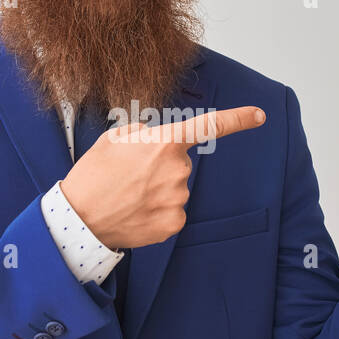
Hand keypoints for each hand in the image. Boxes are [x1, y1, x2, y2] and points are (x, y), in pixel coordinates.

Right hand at [60, 106, 266, 248]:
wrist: (78, 218)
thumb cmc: (93, 174)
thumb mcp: (114, 138)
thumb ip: (144, 133)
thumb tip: (155, 138)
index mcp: (164, 143)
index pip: (209, 127)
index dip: (238, 120)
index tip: (259, 115)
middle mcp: (177, 170)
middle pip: (180, 165)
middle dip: (160, 168)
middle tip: (130, 176)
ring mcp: (177, 199)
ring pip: (176, 190)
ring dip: (158, 191)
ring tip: (128, 195)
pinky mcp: (173, 223)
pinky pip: (174, 212)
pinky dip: (158, 212)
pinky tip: (137, 212)